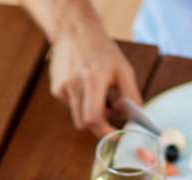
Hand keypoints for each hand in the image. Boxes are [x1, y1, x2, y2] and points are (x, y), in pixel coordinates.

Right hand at [46, 20, 141, 135]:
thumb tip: (135, 116)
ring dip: (89, 114)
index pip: (94, 118)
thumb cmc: (101, 49)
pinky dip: (80, 103)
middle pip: (84, 123)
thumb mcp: (123, 68)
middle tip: (110, 118)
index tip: (115, 136)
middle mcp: (74, 85)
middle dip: (98, 126)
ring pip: (77, 117)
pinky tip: (84, 86)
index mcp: (93, 79)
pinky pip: (70, 106)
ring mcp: (63, 88)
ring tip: (99, 97)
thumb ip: (131, 94)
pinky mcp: (56, 89)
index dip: (105, 132)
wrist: (74, 31)